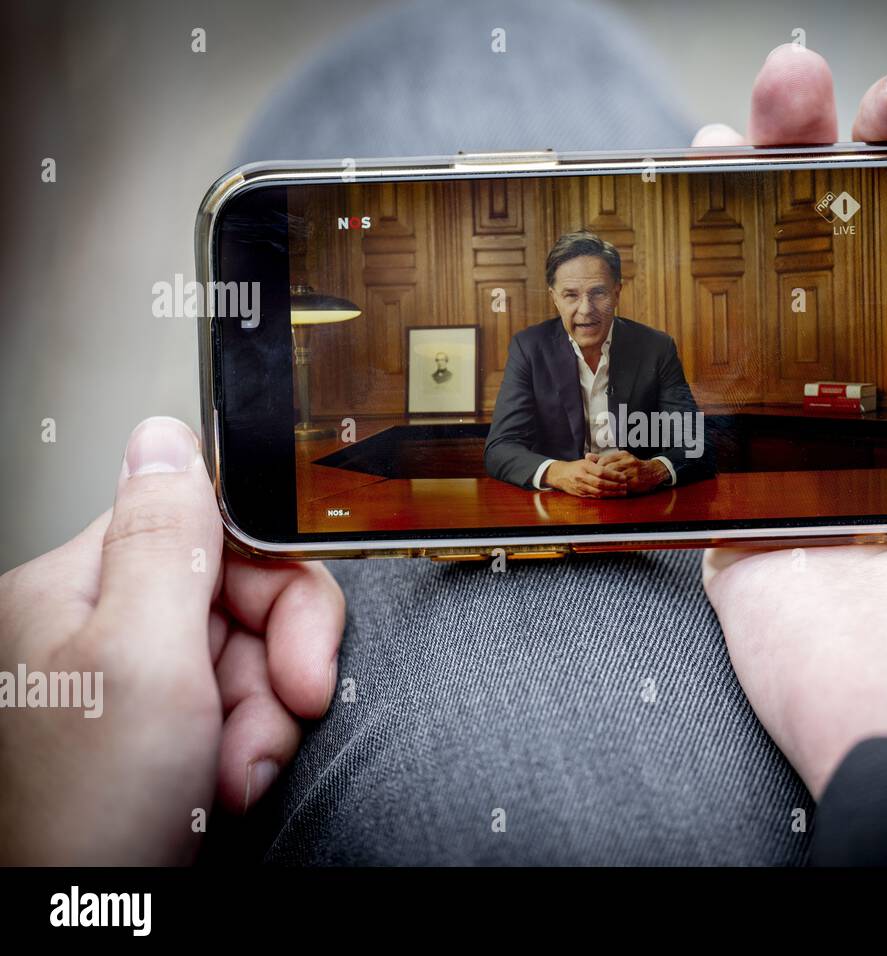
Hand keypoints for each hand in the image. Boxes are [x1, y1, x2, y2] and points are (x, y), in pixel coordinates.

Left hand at [0, 416, 344, 863]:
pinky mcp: (155, 735)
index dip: (276, 588)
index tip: (300, 653)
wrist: (84, 936)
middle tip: (278, 716)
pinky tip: (222, 790)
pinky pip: (235, 710)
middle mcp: (93, 631)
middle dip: (274, 669)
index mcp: (72, 590)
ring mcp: (125, 688)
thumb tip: (166, 436)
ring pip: (247, 660)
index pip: (212, 532)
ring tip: (230, 776)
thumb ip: (167, 541)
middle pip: (238, 599)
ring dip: (264, 723)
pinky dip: (249, 752)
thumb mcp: (140, 662)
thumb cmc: (85, 821)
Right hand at [543, 456, 628, 497]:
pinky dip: (606, 496)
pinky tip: (614, 495)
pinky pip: (595, 496)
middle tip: (626, 485)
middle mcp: (581, 477)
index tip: (623, 476)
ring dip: (612, 493)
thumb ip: (599, 461)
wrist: (560, 475)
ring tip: (623, 491)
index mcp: (584, 466)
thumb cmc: (576, 466)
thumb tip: (615, 462)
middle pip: (601, 483)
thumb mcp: (586, 461)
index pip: (601, 471)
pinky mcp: (581, 494)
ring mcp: (581, 487)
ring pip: (599, 492)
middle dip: (615, 485)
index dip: (613, 475)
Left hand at [593, 450, 668, 493]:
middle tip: (593, 482)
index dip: (596, 468)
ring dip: (605, 484)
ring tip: (599, 487)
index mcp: (623, 455)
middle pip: (608, 470)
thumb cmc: (633, 465)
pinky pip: (620, 487)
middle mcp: (628, 462)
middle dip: (599, 477)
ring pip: (613, 479)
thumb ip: (603, 458)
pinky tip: (608, 491)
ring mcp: (632, 472)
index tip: (591, 473)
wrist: (653, 472)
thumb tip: (587, 456)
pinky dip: (612, 490)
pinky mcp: (635, 483)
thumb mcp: (620, 458)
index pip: (604, 460)